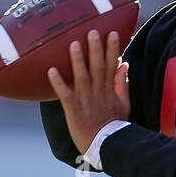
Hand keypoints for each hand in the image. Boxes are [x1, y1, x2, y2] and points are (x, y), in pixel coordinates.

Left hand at [45, 0, 132, 155]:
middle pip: (97, 67)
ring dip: (77, 60)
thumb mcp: (124, 104)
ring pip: (81, 77)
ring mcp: (86, 100)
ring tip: (73, 44)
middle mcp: (98, 92)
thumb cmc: (114, 125)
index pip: (112, 65)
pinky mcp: (74, 110)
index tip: (113, 32)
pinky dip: (58, 82)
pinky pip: (65, 94)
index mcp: (109, 90)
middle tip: (92, 31)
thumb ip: (122, 83)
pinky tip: (51, 71)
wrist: (107, 145)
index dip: (113, 49)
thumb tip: (124, 64)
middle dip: (95, 49)